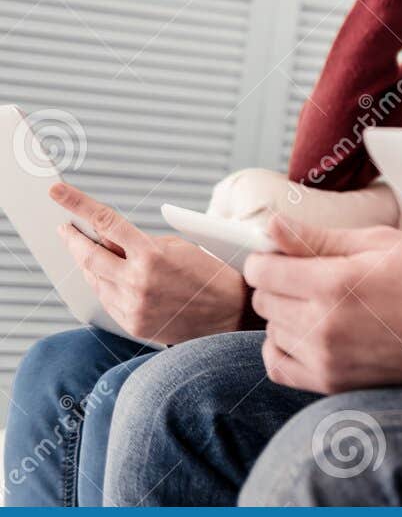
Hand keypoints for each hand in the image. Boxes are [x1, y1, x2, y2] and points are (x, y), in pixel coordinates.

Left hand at [53, 183, 248, 344]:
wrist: (230, 313)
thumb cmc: (209, 273)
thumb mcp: (179, 246)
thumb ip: (140, 243)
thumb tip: (106, 240)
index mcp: (153, 255)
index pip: (106, 222)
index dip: (77, 204)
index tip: (56, 192)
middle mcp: (138, 282)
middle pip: (88, 255)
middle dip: (72, 239)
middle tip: (64, 228)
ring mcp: (132, 306)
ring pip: (93, 279)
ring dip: (89, 264)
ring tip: (89, 252)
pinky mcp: (131, 324)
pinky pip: (106, 299)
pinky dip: (104, 285)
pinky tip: (110, 277)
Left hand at [246, 217, 401, 396]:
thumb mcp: (382, 244)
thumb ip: (319, 237)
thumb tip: (272, 226)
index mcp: (335, 283)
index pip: (262, 270)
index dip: (268, 256)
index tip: (284, 253)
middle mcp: (324, 325)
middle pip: (262, 300)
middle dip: (279, 282)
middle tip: (314, 276)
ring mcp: (325, 359)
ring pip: (269, 330)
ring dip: (286, 314)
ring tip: (324, 304)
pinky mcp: (330, 383)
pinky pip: (277, 364)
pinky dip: (284, 346)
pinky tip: (310, 332)